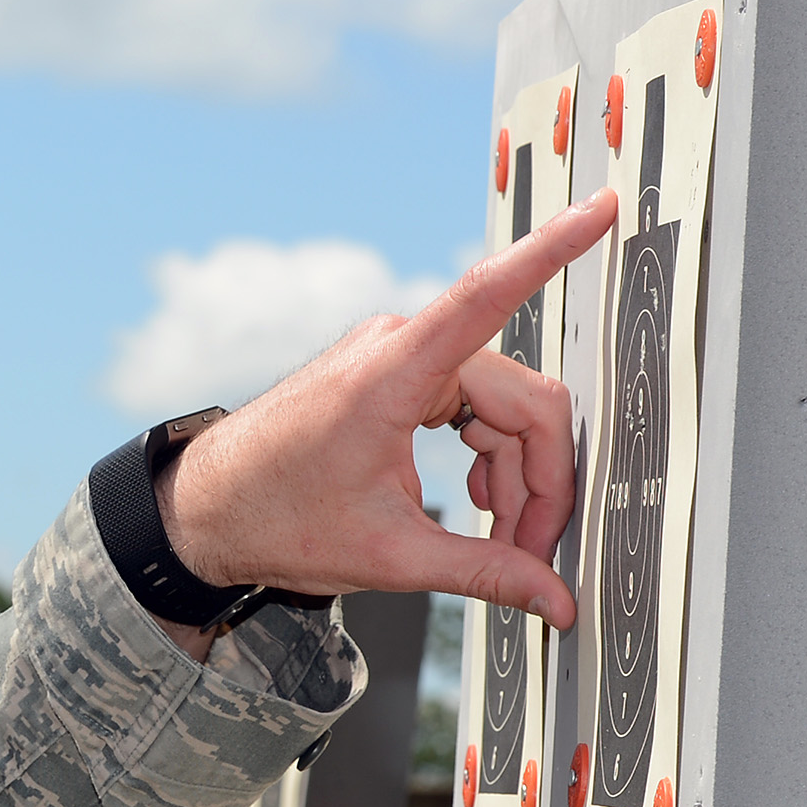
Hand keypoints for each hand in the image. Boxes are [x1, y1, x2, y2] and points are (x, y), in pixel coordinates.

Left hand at [159, 186, 619, 631]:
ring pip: (505, 411)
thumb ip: (484, 572)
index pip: (489, 293)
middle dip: (540, 480)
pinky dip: (490, 458)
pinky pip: (476, 408)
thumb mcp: (388, 557)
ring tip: (502, 544)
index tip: (601, 205)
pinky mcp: (398, 376)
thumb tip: (555, 601)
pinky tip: (481, 506)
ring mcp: (398, 357)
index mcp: (391, 373)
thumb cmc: (273, 521)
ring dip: (516, 478)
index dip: (553, 249)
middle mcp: (399, 348)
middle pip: (523, 402)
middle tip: (533, 554)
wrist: (205, 512)